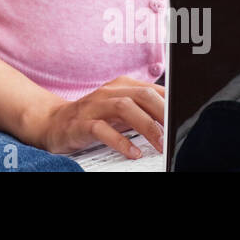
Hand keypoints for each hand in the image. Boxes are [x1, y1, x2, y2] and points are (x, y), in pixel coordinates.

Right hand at [34, 75, 165, 158]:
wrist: (54, 123)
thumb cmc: (93, 118)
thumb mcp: (120, 111)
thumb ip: (143, 111)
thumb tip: (172, 119)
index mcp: (121, 86)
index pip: (152, 89)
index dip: (171, 103)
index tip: (185, 118)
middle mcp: (108, 92)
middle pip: (141, 94)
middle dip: (162, 113)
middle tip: (175, 133)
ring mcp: (94, 107)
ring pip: (124, 107)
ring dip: (146, 126)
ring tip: (159, 144)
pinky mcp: (81, 124)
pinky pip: (102, 129)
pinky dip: (120, 141)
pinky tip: (133, 153)